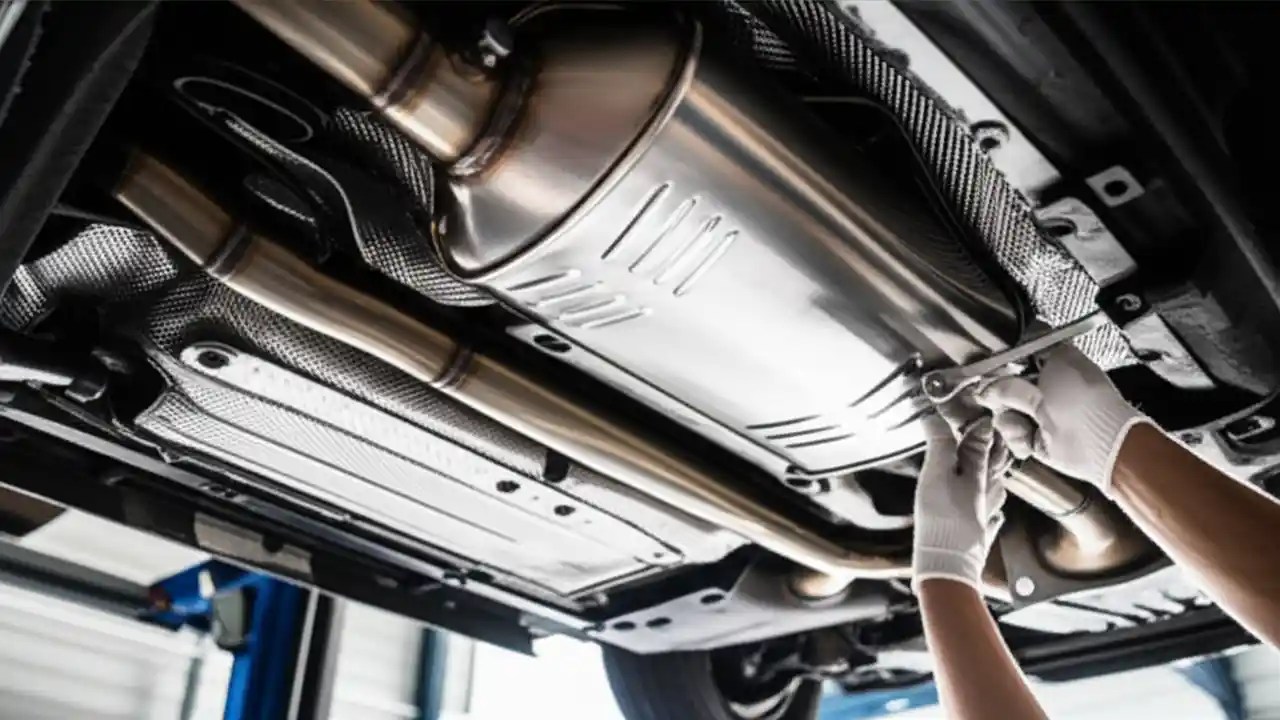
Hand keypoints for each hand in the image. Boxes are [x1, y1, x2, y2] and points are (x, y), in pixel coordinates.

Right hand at [913, 394, 1007, 590]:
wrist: (947, 567)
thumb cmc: (941, 521)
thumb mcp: (936, 476)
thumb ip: (940, 446)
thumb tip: (938, 417)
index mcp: (978, 475)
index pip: (984, 443)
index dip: (982, 427)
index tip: (983, 415)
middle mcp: (988, 494)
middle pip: (995, 466)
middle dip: (994, 451)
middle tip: (994, 437)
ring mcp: (986, 516)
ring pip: (996, 490)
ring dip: (994, 477)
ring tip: (993, 469)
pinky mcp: (979, 536)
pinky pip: (991, 517)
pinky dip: (991, 509)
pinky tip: (992, 513)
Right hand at [977, 344, 1147, 492]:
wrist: (1105, 446)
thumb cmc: (1080, 406)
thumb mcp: (1039, 390)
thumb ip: (1006, 387)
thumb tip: (982, 390)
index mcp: (1055, 360)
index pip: (1018, 351)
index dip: (1001, 361)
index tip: (990, 373)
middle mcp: (1048, 382)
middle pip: (1006, 382)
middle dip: (1001, 397)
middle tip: (1001, 404)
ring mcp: (1044, 409)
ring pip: (1008, 409)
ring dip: (1011, 421)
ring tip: (1025, 428)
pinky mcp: (1041, 434)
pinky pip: (1016, 432)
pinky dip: (1019, 438)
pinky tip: (1028, 442)